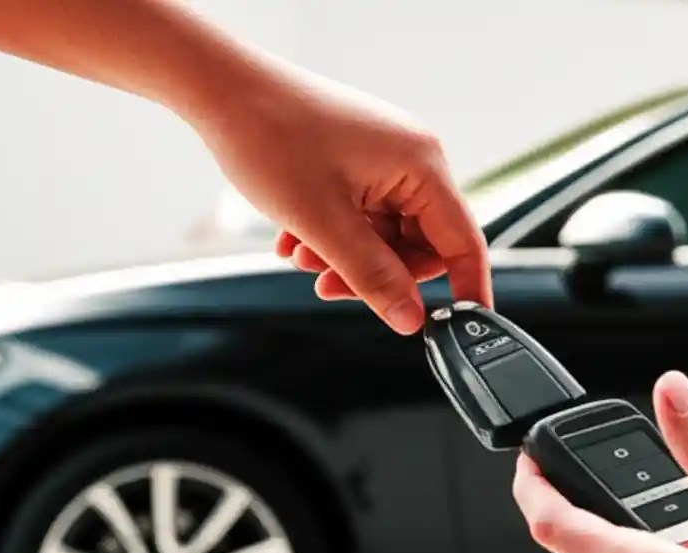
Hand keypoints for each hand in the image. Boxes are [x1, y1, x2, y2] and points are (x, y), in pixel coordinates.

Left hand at [180, 58, 491, 333]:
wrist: (220, 89)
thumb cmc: (270, 137)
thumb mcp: (324, 224)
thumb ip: (374, 277)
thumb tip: (410, 318)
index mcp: (422, 164)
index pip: (463, 242)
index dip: (466, 290)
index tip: (461, 327)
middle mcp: (412, 156)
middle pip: (421, 244)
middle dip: (378, 272)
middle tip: (331, 287)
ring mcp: (385, 157)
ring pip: (386, 234)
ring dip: (347, 256)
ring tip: (301, 255)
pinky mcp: (359, 158)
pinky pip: (363, 215)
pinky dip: (333, 235)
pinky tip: (296, 238)